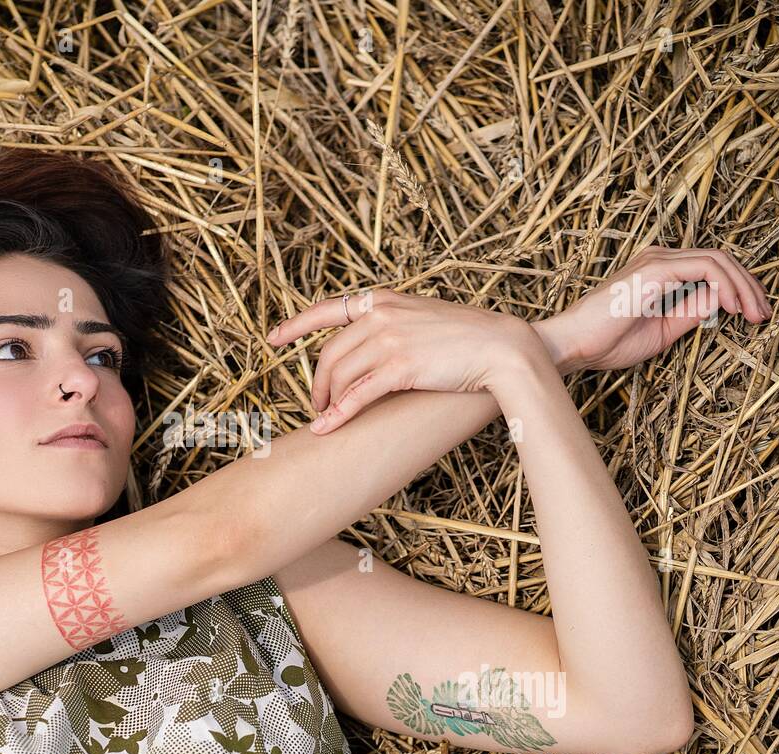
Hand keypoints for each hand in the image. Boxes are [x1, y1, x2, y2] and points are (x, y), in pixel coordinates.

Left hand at [265, 289, 540, 434]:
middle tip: (315, 404)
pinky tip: (325, 428)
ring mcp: (389, 339)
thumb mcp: (422, 317)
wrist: (504, 347)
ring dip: (327, 401)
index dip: (295, 326)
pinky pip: (356, 395)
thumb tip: (368, 345)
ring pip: (339, 376)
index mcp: (383, 300)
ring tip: (325, 417)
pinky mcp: (400, 367)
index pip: (326, 310)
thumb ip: (392, 324)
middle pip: (329, 353)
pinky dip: (337, 414)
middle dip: (316, 382)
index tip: (274, 338)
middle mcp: (381, 315)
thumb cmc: (468, 337)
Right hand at [543, 245, 771, 371]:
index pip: (711, 270)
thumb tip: (721, 303)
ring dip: (744, 287)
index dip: (739, 290)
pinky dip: (727, 286)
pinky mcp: (656, 269)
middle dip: (749, 287)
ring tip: (755, 314)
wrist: (573, 344)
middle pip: (721, 261)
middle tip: (764, 315)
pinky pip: (706, 269)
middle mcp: (659, 259)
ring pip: (719, 261)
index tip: (753, 317)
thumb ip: (691, 313)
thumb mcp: (663, 330)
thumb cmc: (605, 342)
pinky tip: (734, 308)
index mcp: (659, 272)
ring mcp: (657, 261)